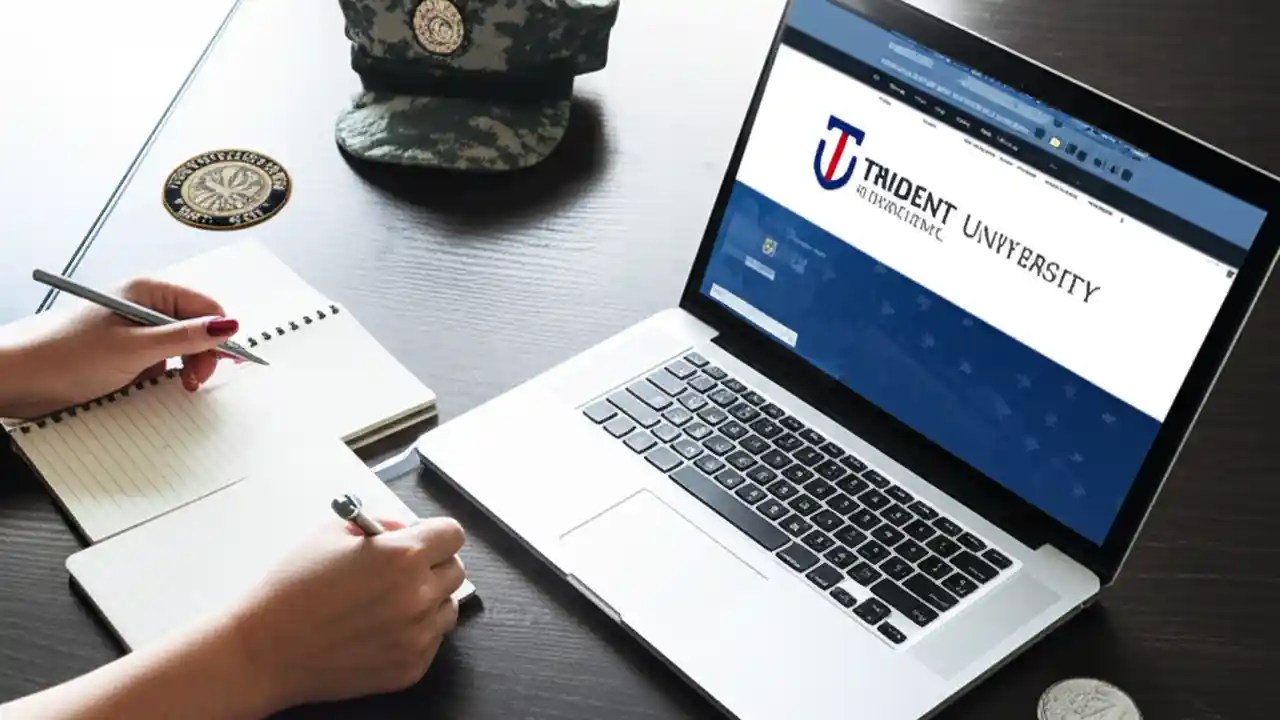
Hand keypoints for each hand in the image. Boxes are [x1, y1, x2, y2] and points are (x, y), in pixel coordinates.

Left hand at [3, 278, 238, 416]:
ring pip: (181, 345)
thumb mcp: (136, 348)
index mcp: (146, 292)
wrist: (25, 382)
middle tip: (195, 379)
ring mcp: (135, 329)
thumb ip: (186, 337)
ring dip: (185, 366)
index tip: (223, 360)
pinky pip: (162, 360)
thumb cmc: (69, 357)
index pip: (203, 305)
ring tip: (179, 384)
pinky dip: (166, 374)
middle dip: (202, 353)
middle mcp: (143, 306)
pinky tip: (156, 383)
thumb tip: (229, 326)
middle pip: (196, 326)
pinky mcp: (127, 352)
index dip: (218, 332)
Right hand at [228, 517, 466, 711]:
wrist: (264, 650)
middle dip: (432, 565)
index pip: (452, 534)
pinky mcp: (410, 667)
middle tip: (402, 570)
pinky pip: (432, 640)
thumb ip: (380, 523)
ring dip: (429, 600)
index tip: (425, 539)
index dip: (435, 534)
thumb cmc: (291, 591)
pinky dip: (415, 632)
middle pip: (455, 570)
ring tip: (389, 601)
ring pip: (448, 607)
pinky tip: (380, 627)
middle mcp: (417, 596)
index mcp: (402, 557)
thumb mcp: (332, 534)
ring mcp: (416, 636)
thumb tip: (405, 528)